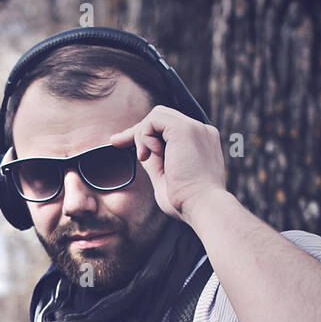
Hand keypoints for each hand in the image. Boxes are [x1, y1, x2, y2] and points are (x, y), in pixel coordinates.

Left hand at [110, 105, 226, 224]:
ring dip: (142, 135)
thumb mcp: (165, 178)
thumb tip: (142, 151)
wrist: (203, 207)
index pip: (169, 128)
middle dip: (137, 130)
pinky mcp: (185, 129)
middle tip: (117, 143)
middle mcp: (201, 132)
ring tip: (145, 158)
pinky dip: (145, 135)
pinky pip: (155, 119)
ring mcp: (195, 128)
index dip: (145, 134)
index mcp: (200, 143)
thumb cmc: (186, 202)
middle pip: (162, 117)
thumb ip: (156, 162)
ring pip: (157, 115)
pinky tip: (148, 155)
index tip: (120, 143)